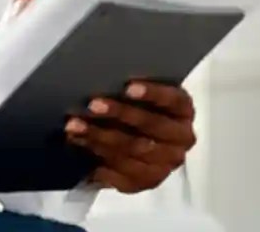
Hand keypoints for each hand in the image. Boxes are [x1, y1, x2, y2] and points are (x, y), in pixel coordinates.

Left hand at [64, 80, 196, 194]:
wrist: (139, 139)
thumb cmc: (140, 107)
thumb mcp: (143, 94)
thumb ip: (132, 88)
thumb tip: (105, 77)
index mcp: (184, 111)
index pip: (173, 100)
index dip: (152, 94)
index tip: (128, 87)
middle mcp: (181, 139)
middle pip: (150, 126)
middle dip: (120, 114)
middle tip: (92, 105)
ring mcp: (166, 164)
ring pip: (132, 150)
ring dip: (100, 137)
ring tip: (75, 126)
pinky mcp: (147, 182)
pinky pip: (121, 172)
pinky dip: (96, 156)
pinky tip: (79, 143)